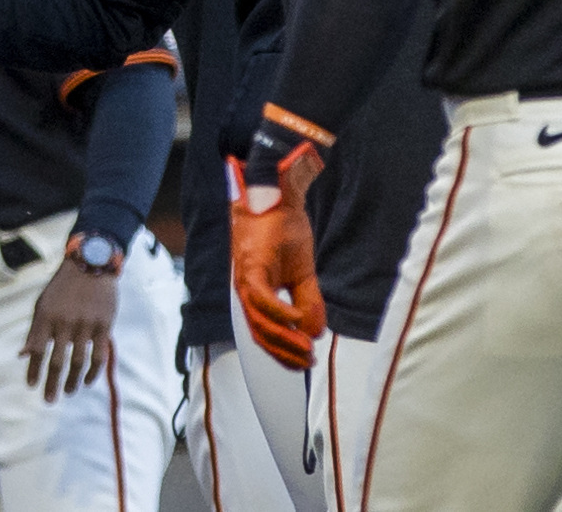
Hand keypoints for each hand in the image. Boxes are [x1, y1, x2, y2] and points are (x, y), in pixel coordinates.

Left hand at [20, 259, 117, 401]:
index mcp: (46, 316)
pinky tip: (86, 381)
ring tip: (67, 392)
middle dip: (51, 383)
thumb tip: (22, 356)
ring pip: (79, 362)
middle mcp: (65, 322)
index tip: (31, 386)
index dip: (34, 370)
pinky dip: (92, 372)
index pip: (37, 350)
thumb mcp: (43, 304)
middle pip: (57, 361)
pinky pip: (98, 356)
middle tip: (48, 400)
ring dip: (72, 381)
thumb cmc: (63, 288)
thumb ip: (35, 331)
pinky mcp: (104, 326)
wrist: (90, 264)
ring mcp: (86, 324)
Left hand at [228, 146, 325, 369]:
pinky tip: (298, 322)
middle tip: (308, 362)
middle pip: (259, 333)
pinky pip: (262, 298)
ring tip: (306, 348)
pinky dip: (279, 313)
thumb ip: (307, 301)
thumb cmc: (285, 231)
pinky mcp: (251, 265)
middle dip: (283, 353)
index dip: (282, 353)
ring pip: (259, 320)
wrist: (278, 197)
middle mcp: (245, 290)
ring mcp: (246, 278)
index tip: (303, 364)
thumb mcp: (302, 273)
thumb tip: (316, 332)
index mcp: (255, 293)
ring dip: (283, 339)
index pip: (264, 333)